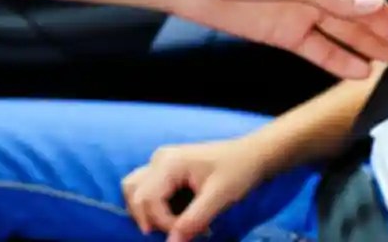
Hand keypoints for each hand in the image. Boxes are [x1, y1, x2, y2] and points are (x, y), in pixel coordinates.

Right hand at [121, 139, 266, 241]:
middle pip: (134, 195)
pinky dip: (157, 208)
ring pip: (136, 192)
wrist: (253, 155)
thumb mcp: (219, 197)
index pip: (148, 200)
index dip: (164, 223)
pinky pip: (148, 192)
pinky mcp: (166, 171)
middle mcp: (159, 160)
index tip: (188, 232)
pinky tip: (179, 215)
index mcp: (169, 163)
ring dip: (149, 213)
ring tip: (175, 223)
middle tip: (177, 230)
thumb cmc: (239, 170)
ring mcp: (161, 164)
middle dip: (151, 219)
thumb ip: (193, 221)